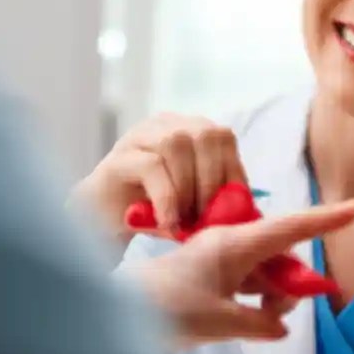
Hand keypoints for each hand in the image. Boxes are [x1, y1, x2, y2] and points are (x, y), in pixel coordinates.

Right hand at [70, 114, 245, 241]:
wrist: (99, 228)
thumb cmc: (152, 214)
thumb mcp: (194, 207)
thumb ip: (219, 203)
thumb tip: (254, 215)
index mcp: (189, 130)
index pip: (223, 137)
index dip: (232, 172)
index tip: (232, 209)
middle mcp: (165, 125)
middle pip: (204, 133)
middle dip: (212, 180)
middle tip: (207, 218)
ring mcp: (139, 137)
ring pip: (177, 143)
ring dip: (188, 188)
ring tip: (184, 221)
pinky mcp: (118, 158)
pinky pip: (151, 165)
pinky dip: (166, 196)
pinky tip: (167, 221)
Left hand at [133, 200, 353, 347]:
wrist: (119, 311)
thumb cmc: (166, 309)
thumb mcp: (220, 322)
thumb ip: (259, 323)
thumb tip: (280, 324)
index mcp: (234, 243)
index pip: (290, 227)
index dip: (324, 220)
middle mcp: (230, 243)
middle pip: (282, 256)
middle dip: (291, 283)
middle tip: (276, 314)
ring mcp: (220, 256)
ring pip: (266, 271)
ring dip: (272, 295)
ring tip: (257, 320)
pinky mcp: (211, 271)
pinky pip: (248, 278)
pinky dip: (256, 298)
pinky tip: (248, 318)